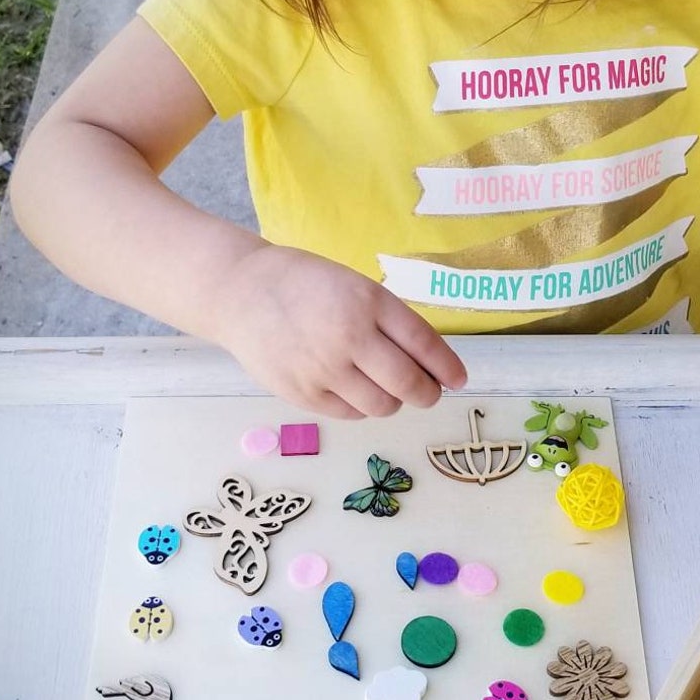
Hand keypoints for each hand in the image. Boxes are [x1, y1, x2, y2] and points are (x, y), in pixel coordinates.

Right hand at [206, 243, 466, 416]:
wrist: (240, 292)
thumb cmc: (305, 285)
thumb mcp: (355, 286)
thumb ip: (390, 321)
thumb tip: (432, 364)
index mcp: (368, 302)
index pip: (424, 344)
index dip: (447, 368)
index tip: (459, 380)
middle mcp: (349, 336)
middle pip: (409, 384)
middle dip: (428, 394)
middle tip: (429, 393)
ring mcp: (324, 369)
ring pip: (383, 406)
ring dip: (394, 402)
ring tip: (386, 388)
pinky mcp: (302, 394)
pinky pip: (351, 414)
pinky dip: (361, 407)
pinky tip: (354, 390)